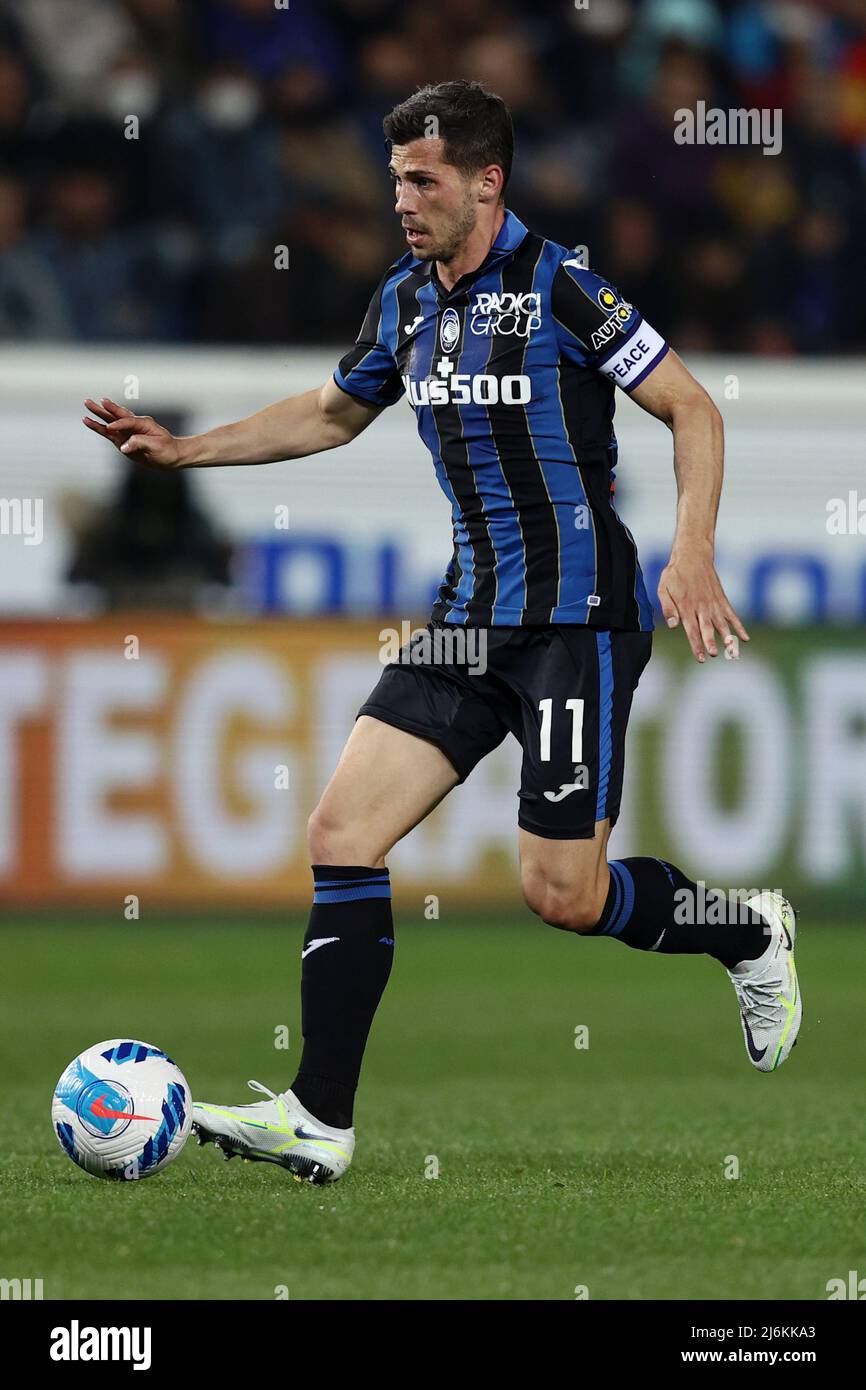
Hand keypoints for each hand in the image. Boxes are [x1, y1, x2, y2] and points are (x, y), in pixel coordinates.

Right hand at [83, 398, 184, 468]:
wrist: (171, 457)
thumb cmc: (167, 450)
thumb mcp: (156, 446)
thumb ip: (139, 443)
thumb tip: (123, 447)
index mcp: (144, 423)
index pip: (128, 422)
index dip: (119, 424)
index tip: (110, 428)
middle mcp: (134, 425)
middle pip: (116, 414)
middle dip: (103, 408)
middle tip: (89, 401)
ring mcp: (127, 432)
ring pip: (110, 421)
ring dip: (98, 414)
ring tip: (87, 405)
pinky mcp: (122, 440)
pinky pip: (108, 433)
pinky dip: (99, 427)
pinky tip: (89, 421)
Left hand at [658, 542, 749, 661]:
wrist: (693, 556)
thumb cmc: (675, 574)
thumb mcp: (663, 589)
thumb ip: (668, 608)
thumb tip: (673, 626)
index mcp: (686, 606)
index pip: (692, 629)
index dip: (696, 644)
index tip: (701, 657)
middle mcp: (702, 607)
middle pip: (707, 628)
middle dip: (711, 642)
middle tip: (714, 654)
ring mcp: (713, 603)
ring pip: (722, 624)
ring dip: (728, 638)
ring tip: (733, 652)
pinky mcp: (721, 599)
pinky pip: (732, 615)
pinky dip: (739, 626)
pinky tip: (745, 638)